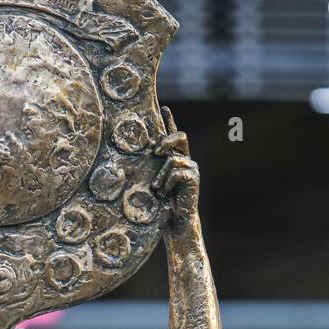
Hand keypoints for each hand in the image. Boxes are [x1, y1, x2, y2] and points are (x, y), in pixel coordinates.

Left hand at [151, 106, 199, 240]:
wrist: (174, 220)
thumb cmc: (160, 202)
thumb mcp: (152, 180)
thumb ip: (150, 166)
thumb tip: (135, 154)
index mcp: (173, 158)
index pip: (172, 135)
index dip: (170, 121)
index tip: (165, 108)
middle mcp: (184, 158)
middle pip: (179, 136)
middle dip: (167, 140)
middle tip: (156, 151)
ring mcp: (190, 166)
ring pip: (173, 158)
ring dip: (162, 174)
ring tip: (156, 188)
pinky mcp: (193, 175)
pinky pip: (177, 171)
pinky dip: (168, 182)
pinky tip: (164, 192)